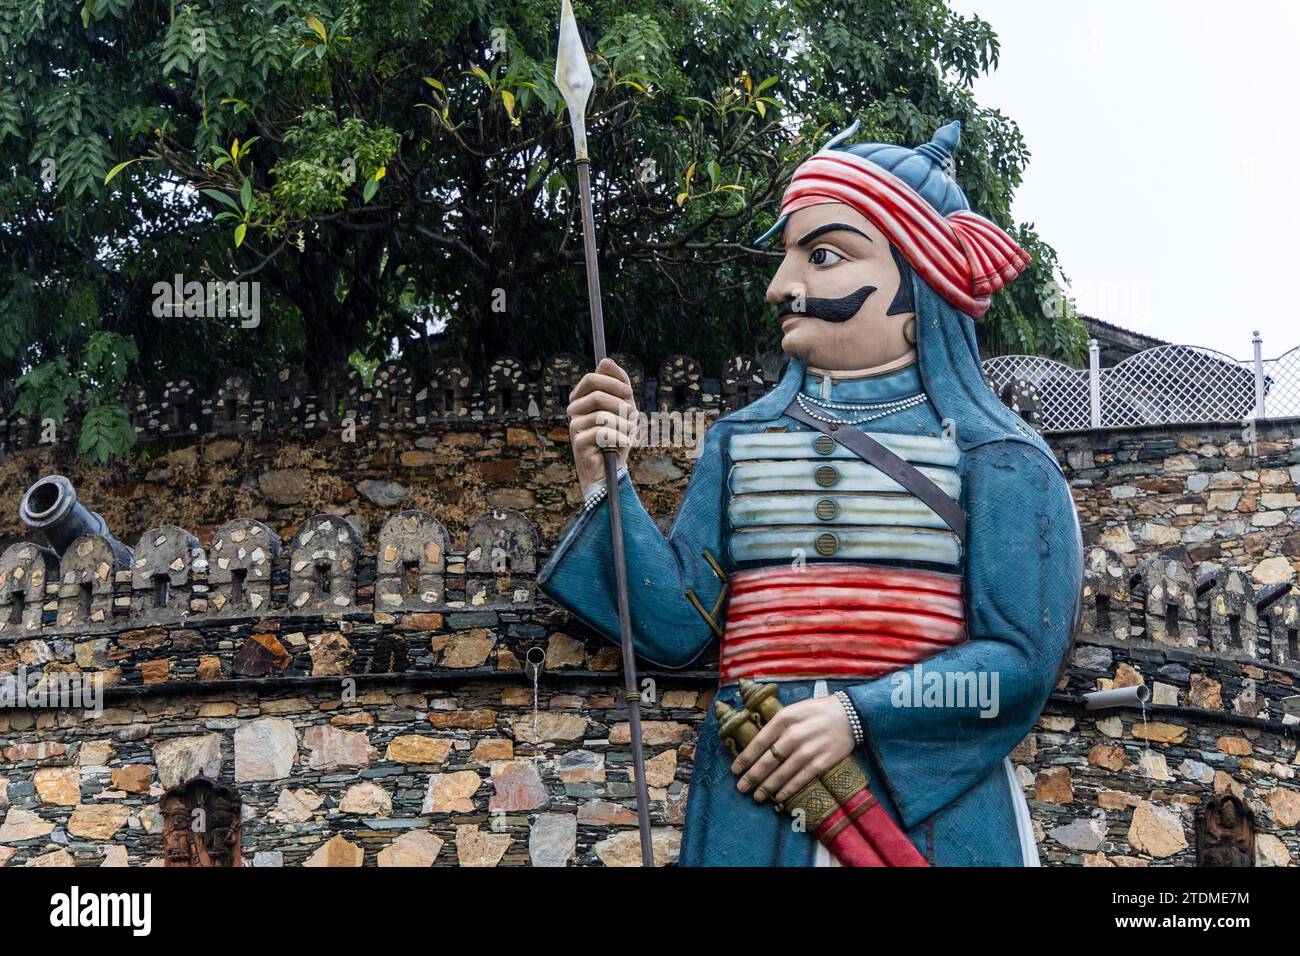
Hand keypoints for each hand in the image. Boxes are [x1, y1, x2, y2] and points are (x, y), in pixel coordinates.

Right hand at [567, 357, 637, 491]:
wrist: (612, 468)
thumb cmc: (617, 436)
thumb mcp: (623, 407)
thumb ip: (618, 384)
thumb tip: (604, 360)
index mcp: (582, 399)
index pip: (591, 378)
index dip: (612, 382)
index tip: (629, 393)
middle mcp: (574, 411)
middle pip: (596, 394)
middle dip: (620, 405)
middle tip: (632, 417)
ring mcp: (574, 427)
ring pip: (602, 415)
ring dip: (623, 424)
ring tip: (628, 434)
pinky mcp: (578, 443)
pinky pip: (602, 432)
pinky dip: (619, 437)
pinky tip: (622, 443)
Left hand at [731, 695, 855, 804]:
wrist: (849, 714)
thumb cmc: (816, 712)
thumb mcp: (793, 710)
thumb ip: (776, 725)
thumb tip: (756, 745)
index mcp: (784, 719)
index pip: (758, 742)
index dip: (745, 758)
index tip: (735, 770)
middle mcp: (794, 734)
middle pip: (768, 760)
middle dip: (752, 777)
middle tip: (741, 788)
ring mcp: (809, 749)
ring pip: (782, 773)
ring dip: (768, 787)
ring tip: (757, 796)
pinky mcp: (822, 761)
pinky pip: (801, 779)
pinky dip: (788, 789)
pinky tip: (779, 797)